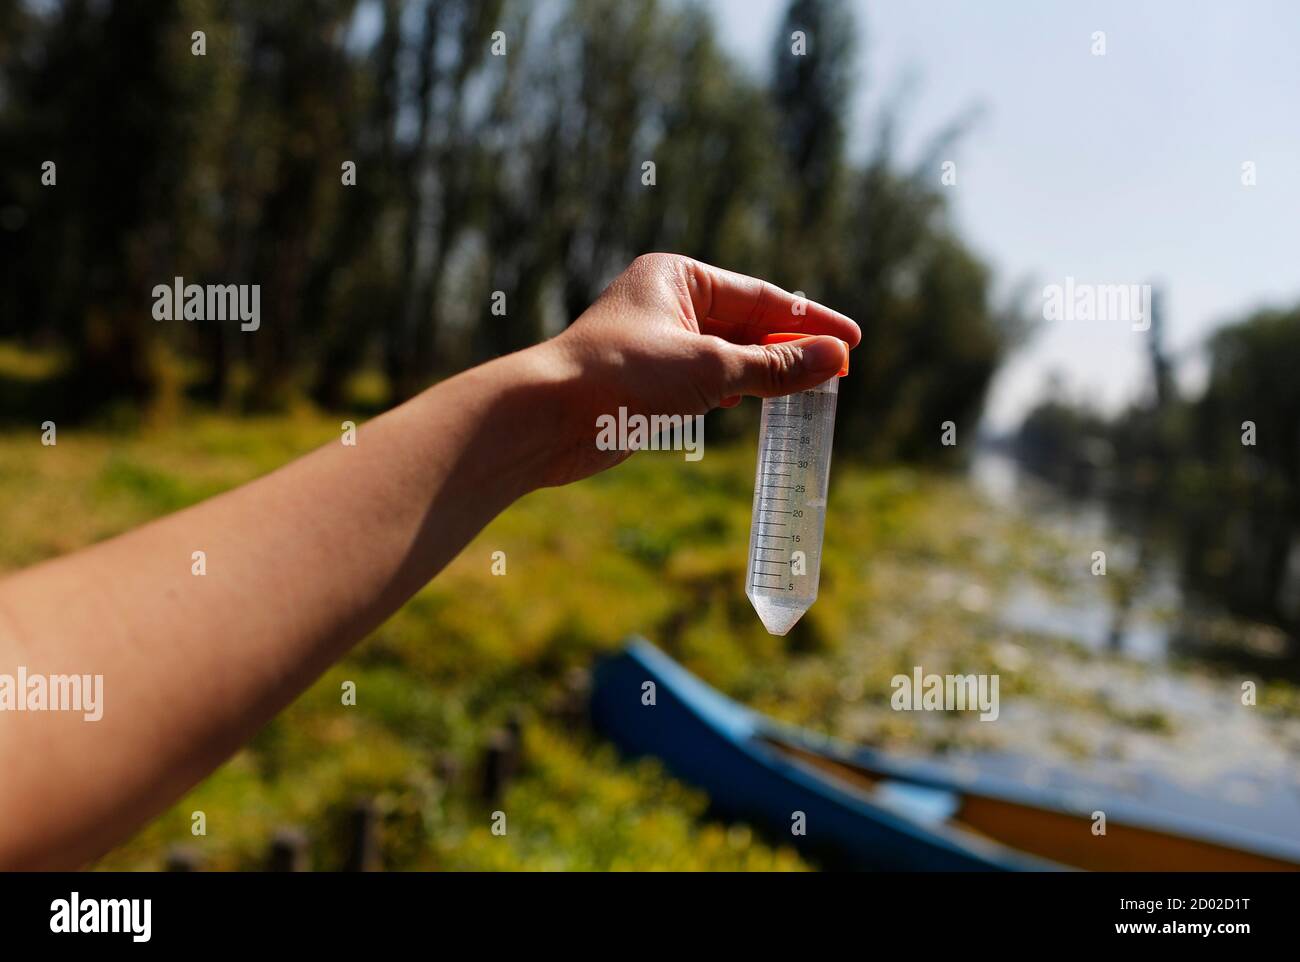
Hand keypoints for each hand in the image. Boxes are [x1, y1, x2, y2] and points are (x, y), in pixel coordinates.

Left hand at [537, 253, 860, 483]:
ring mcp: (658, 342)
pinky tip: (760, 401)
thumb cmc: (620, 377)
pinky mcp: (649, 381)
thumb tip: (835, 358)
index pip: (763, 297)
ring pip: (729, 354)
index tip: (854, 341)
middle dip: (792, 347)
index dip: (811, 320)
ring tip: (814, 388)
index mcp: (679, 276)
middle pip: (748, 323)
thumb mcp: (710, 368)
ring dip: (767, 371)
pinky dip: (738, 389)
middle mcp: (668, 302)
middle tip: (841, 372)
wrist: (548, 417)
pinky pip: (708, 379)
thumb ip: (776, 365)